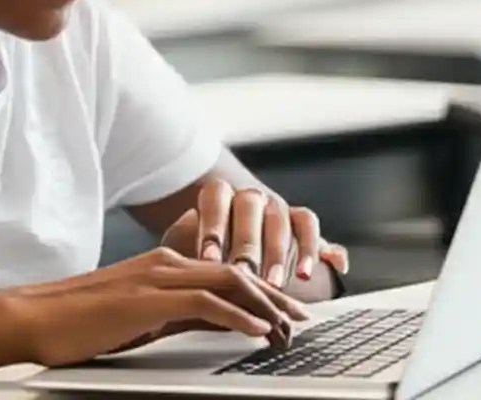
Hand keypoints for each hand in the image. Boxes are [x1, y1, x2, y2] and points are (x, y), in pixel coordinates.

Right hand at [9, 247, 309, 367]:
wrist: (35, 318)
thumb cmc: (79, 322)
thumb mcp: (140, 316)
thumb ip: (178, 313)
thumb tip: (217, 322)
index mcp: (162, 264)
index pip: (225, 271)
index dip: (262, 289)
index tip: (286, 309)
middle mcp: (166, 263)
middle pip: (237, 271)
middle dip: (276, 295)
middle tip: (301, 318)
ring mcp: (158, 278)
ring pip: (229, 282)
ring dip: (266, 306)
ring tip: (288, 328)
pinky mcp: (150, 299)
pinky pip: (208, 304)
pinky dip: (239, 317)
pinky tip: (258, 330)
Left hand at [160, 179, 348, 287]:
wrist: (234, 247)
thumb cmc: (202, 252)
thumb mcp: (186, 248)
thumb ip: (182, 250)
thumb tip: (167, 261)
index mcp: (219, 195)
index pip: (215, 198)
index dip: (212, 226)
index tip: (207, 258)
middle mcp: (249, 197)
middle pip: (250, 209)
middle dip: (247, 244)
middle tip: (244, 274)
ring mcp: (277, 207)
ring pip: (281, 219)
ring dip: (279, 253)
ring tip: (274, 284)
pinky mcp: (301, 221)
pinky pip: (309, 226)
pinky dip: (313, 248)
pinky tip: (313, 272)